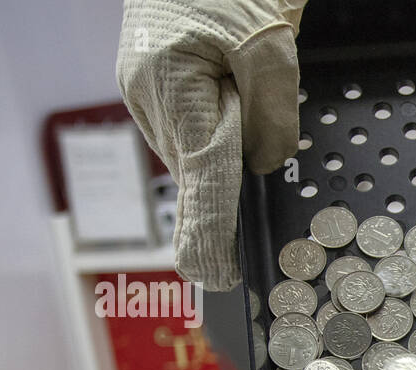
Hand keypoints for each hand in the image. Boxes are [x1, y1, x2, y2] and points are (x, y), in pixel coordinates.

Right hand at [118, 0, 307, 290]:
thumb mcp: (269, 46)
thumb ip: (270, 115)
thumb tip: (263, 165)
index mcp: (168, 85)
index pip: (200, 178)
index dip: (210, 233)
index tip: (215, 276)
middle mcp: (147, 96)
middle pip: (204, 166)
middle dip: (234, 171)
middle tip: (254, 129)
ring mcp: (144, 92)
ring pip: (202, 149)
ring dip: (230, 140)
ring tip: (242, 83)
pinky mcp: (154, 88)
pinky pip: (195, 127)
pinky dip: (220, 125)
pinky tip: (231, 92)